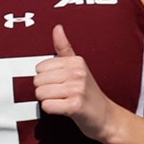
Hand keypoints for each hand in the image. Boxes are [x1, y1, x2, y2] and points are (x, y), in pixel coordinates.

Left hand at [34, 25, 122, 141]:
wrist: (105, 116)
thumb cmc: (87, 92)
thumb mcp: (78, 67)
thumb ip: (64, 48)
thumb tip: (57, 27)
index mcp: (76, 61)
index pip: (40, 67)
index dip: (46, 79)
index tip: (61, 84)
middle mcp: (77, 73)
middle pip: (38, 81)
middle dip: (45, 91)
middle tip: (61, 95)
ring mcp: (77, 89)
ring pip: (41, 94)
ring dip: (48, 101)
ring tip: (63, 101)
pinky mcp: (75, 106)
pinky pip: (47, 106)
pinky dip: (52, 110)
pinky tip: (64, 110)